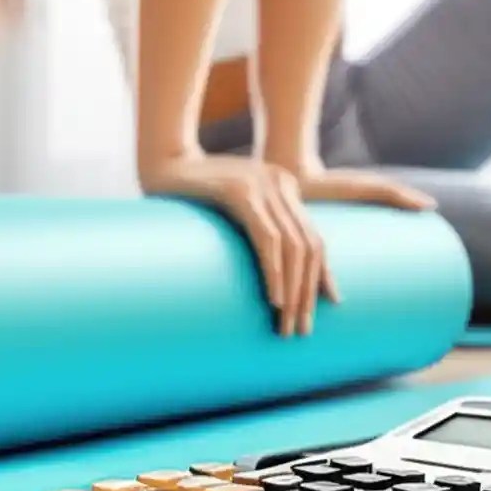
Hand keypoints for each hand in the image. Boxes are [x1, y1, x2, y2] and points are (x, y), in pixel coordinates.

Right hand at [141, 153, 422, 336]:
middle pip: (309, 246)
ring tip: (287, 322)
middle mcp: (280, 183)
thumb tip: (277, 270)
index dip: (324, 273)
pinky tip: (274, 299)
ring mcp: (262, 185)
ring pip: (292, 246)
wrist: (161, 161)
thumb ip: (260, 225)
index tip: (329, 304)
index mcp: (285, 186)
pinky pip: (267, 238)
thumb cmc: (193, 193)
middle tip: (302, 329)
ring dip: (293, 291)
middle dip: (308, 292)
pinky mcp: (239, 192)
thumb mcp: (237, 206)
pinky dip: (275, 271)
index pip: (315, 237)